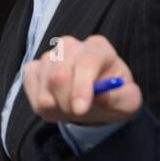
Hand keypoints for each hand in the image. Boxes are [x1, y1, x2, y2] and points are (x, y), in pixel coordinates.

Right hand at [23, 34, 142, 125]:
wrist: (97, 99)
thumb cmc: (114, 96)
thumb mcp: (128, 100)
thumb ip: (119, 97)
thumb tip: (100, 96)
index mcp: (98, 48)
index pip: (86, 62)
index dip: (81, 86)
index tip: (80, 109)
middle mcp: (70, 46)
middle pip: (58, 74)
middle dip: (66, 101)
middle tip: (77, 114)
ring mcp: (48, 56)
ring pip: (44, 86)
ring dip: (57, 105)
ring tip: (72, 108)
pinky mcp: (32, 69)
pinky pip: (31, 91)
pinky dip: (44, 105)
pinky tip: (58, 104)